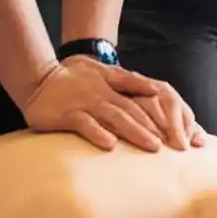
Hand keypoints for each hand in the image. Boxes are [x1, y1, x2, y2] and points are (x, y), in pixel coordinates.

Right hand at [22, 57, 203, 151]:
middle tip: (172, 144)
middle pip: (133, 110)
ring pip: (114, 117)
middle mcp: (102, 93)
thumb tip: (156, 88)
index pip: (141, 99)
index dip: (160, 113)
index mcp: (113, 84)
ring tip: (152, 145)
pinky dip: (97, 133)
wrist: (39, 78)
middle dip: (154, 127)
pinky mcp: (66, 115)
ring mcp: (85, 103)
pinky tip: (110, 145)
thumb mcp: (104, 71)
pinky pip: (84, 124)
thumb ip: (129, 79)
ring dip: (134, 131)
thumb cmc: (75, 76)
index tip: (176, 129)